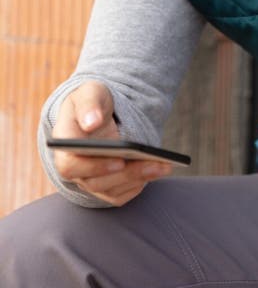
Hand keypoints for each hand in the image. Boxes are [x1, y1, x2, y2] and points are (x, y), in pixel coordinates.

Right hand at [51, 80, 171, 205]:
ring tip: (163, 165)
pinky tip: (157, 170)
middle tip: (153, 163)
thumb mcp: (90, 92)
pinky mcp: (104, 186)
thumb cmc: (93, 102)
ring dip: (138, 179)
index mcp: (64, 145)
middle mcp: (74, 167)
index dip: (94, 167)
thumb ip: (89, 104)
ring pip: (110, 189)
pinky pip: (120, 194)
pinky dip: (138, 185)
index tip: (119, 160)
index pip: (70, 165)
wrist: (100, 114)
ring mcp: (88, 179)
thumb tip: (92, 122)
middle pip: (95, 182)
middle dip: (127, 174)